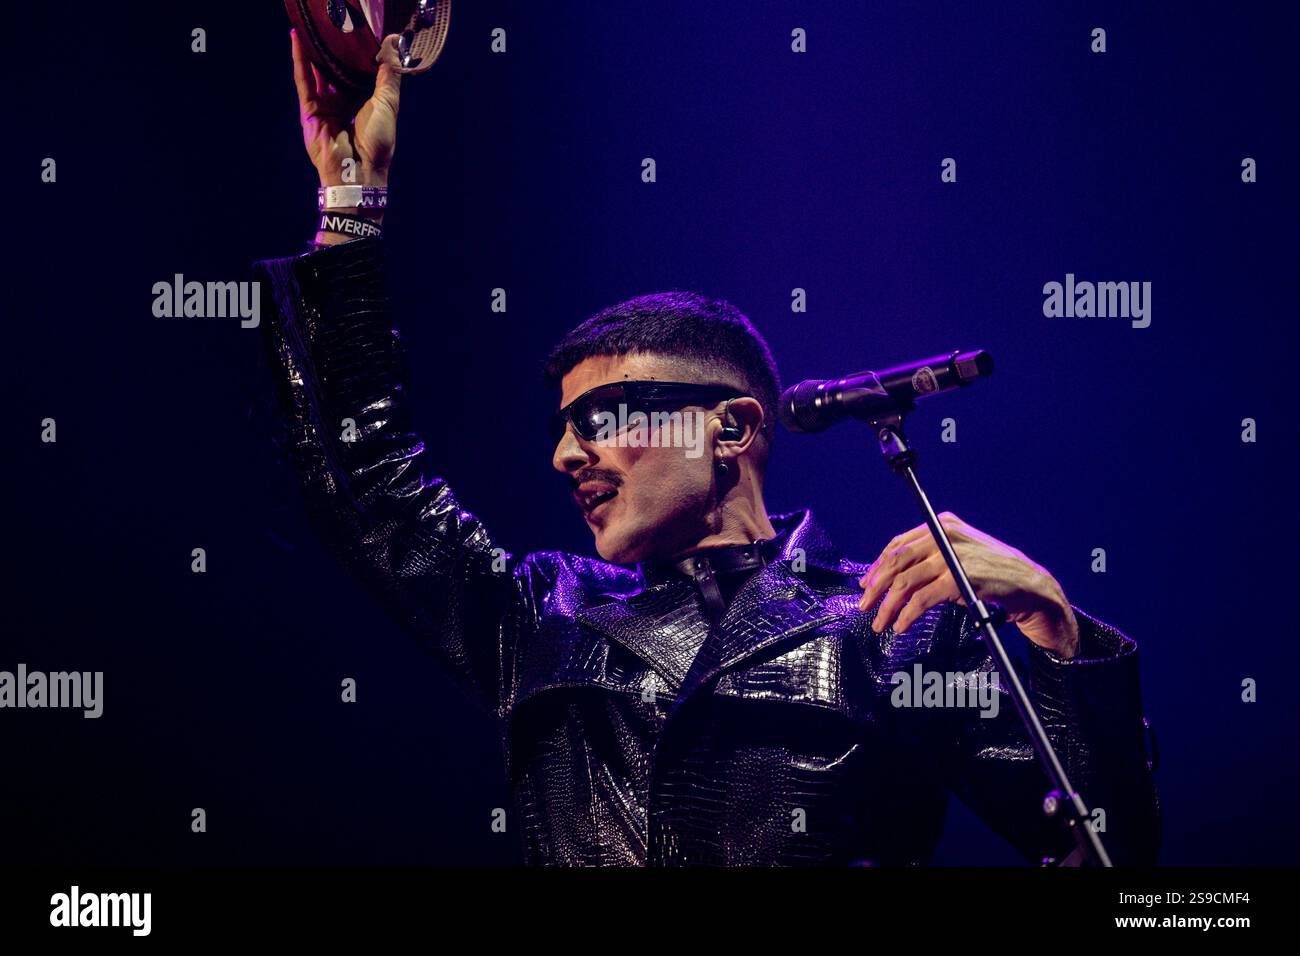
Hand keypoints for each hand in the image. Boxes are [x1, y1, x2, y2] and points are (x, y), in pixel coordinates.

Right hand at [290, 29, 401, 187]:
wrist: (358, 171)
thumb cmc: (377, 142)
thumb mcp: (387, 102)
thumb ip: (389, 73)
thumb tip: (394, 43)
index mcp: (364, 102)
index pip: (359, 71)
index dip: (358, 52)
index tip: (359, 30)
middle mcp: (344, 102)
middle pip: (336, 70)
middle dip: (334, 49)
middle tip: (334, 24)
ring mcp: (325, 106)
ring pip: (317, 71)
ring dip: (314, 50)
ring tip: (313, 26)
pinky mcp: (309, 110)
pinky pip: (303, 81)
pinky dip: (299, 60)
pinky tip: (297, 39)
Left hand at [857, 512, 1079, 658]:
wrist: (1031, 585)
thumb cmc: (995, 572)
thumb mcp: (960, 554)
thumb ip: (932, 558)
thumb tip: (895, 579)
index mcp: (942, 524)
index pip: (899, 543)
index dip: (878, 565)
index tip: (866, 583)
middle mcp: (944, 534)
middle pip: (897, 562)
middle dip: (876, 586)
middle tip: (865, 605)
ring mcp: (951, 555)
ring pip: (905, 582)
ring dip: (888, 606)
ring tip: (880, 623)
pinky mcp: (958, 578)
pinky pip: (922, 599)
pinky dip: (907, 615)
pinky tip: (901, 625)